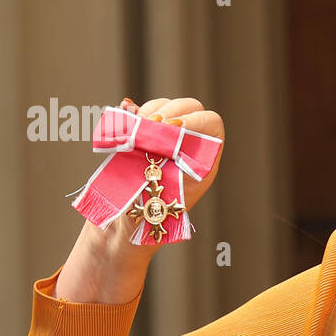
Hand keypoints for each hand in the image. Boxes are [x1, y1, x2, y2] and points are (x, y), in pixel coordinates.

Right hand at [99, 96, 225, 253]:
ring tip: (136, 129)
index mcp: (202, 162)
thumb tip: (153, 125)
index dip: (194, 120)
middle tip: (149, 125)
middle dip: (168, 110)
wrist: (123, 228)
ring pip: (164, 106)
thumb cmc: (148, 219)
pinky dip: (131, 111)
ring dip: (149, 111)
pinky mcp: (141, 138)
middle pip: (190, 108)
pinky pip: (141, 113)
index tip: (171, 127)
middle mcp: (187, 148)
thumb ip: (157, 163)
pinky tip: (126, 117)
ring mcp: (164, 140)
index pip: (211, 124)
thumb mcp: (159, 193)